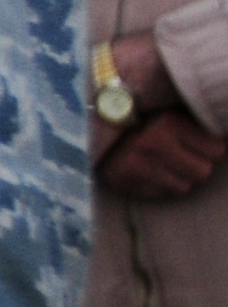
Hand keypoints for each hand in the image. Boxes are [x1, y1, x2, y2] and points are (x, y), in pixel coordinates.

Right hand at [103, 107, 224, 201]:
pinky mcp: (121, 182)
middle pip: (203, 172)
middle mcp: (151, 144)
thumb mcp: (172, 111)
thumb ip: (197, 122)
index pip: (217, 150)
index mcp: (168, 123)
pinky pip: (161, 195)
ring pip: (184, 187)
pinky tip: (151, 171)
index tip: (200, 141)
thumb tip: (225, 141)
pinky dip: (160, 186)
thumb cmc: (142, 116)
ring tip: (166, 163)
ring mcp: (134, 166)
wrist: (93, 123)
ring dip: (179, 177)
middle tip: (184, 154)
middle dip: (197, 164)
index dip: (211, 146)